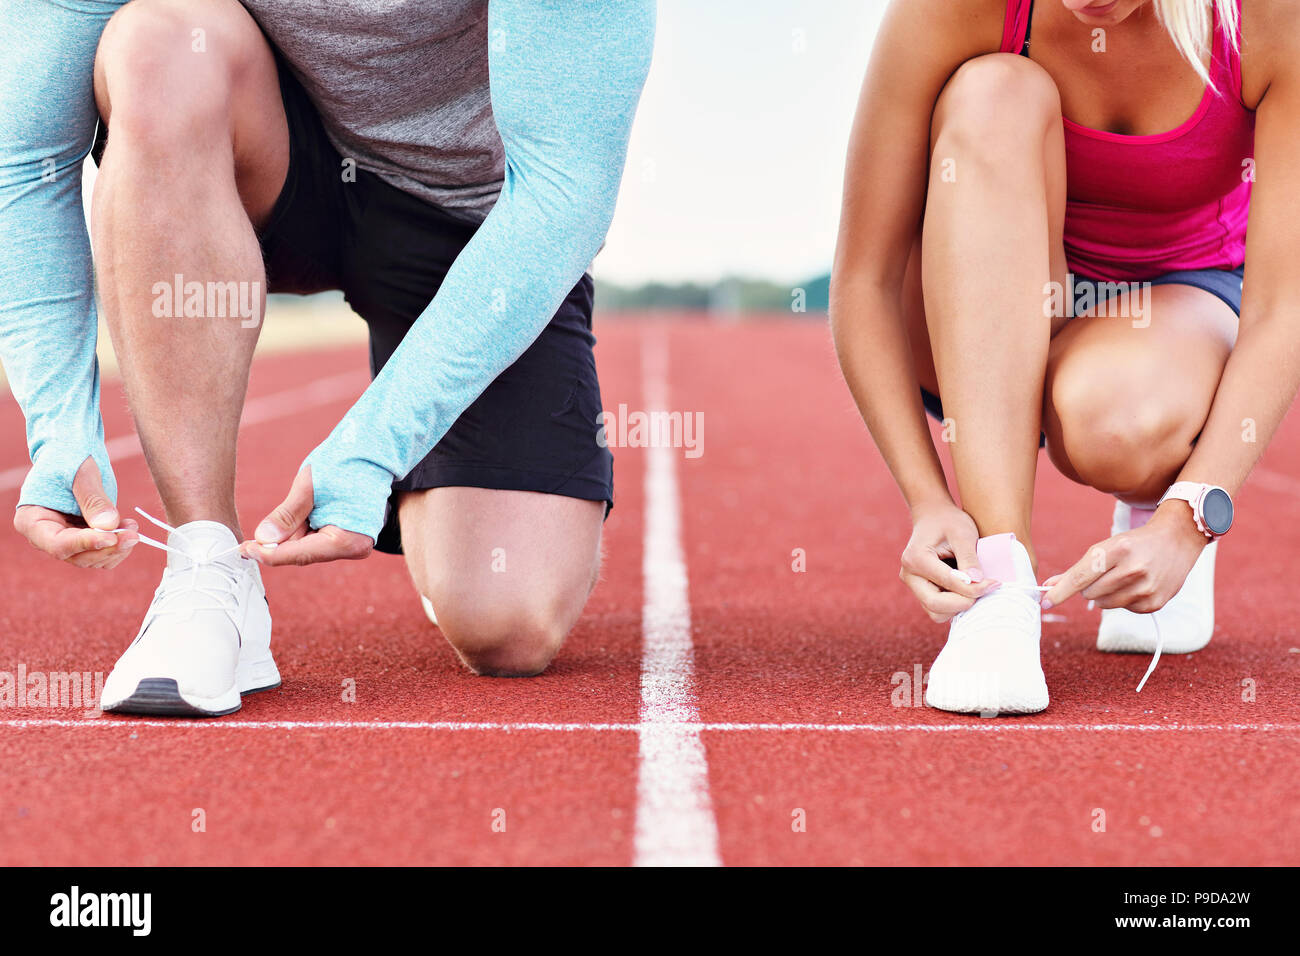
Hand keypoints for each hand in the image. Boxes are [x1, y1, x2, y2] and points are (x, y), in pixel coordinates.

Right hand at [12, 458, 138, 567]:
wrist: (74, 453)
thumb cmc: (70, 458)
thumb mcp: (81, 473)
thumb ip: (93, 499)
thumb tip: (108, 525)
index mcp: (32, 521)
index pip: (57, 544)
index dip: (85, 544)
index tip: (111, 538)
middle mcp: (46, 537)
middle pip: (78, 556)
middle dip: (108, 548)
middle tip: (133, 535)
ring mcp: (66, 540)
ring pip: (93, 558)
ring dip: (117, 548)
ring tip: (133, 527)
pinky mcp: (85, 539)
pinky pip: (103, 552)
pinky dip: (119, 545)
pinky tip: (129, 527)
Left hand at [242, 465, 372, 566]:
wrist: (372, 454)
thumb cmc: (344, 464)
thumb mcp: (309, 487)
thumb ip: (287, 515)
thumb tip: (263, 538)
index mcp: (347, 540)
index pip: (299, 554)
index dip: (267, 554)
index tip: (243, 550)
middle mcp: (352, 548)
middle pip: (302, 554)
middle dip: (275, 545)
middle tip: (247, 541)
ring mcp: (350, 545)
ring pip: (305, 547)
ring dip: (288, 535)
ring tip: (285, 512)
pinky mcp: (345, 538)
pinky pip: (314, 540)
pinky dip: (299, 530)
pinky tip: (299, 513)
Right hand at [899, 499, 998, 622]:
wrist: (933, 517)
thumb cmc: (949, 521)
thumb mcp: (963, 534)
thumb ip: (969, 558)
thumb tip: (978, 582)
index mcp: (916, 558)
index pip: (946, 583)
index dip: (973, 588)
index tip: (995, 583)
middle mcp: (909, 575)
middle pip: (934, 605)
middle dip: (963, 603)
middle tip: (985, 590)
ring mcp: (913, 585)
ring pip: (935, 612)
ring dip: (958, 606)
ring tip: (974, 587)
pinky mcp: (920, 591)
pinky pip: (937, 608)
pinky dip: (954, 604)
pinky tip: (966, 588)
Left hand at [1041, 503, 1207, 611]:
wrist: (1177, 540)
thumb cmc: (1134, 543)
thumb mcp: (1106, 547)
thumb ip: (1078, 569)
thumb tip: (1049, 585)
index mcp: (1118, 550)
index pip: (1081, 576)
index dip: (1060, 591)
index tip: (1044, 601)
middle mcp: (1133, 569)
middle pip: (1090, 593)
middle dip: (1090, 587)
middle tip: (1106, 573)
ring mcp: (1146, 588)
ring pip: (1104, 604)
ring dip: (1105, 595)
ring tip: (1122, 577)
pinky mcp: (1155, 603)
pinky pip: (1124, 609)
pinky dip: (1124, 600)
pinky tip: (1137, 585)